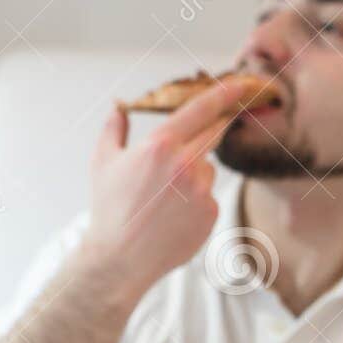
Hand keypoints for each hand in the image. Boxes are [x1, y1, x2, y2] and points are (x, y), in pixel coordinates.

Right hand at [79, 78, 264, 300]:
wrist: (120, 258)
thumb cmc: (109, 209)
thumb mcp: (103, 162)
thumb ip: (114, 128)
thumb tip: (119, 108)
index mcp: (161, 145)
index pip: (201, 109)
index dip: (224, 93)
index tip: (239, 84)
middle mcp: (186, 163)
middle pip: (215, 132)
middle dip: (214, 128)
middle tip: (200, 138)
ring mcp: (201, 190)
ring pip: (208, 167)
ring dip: (194, 172)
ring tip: (165, 196)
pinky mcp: (210, 212)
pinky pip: (209, 195)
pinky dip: (195, 199)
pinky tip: (172, 214)